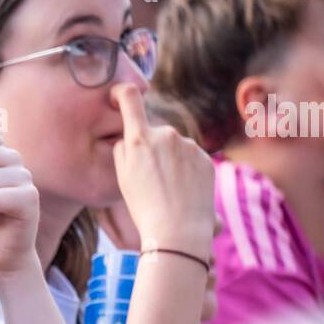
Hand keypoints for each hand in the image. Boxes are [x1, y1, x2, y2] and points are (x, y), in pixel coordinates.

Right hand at [111, 84, 214, 259]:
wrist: (178, 232)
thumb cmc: (143, 208)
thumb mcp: (121, 178)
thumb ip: (122, 149)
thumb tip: (128, 137)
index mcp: (140, 139)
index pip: (129, 98)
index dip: (121, 91)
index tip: (117, 95)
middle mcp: (165, 135)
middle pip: (154, 132)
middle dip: (150, 148)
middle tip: (149, 179)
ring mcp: (189, 146)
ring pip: (174, 147)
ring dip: (170, 160)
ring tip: (168, 190)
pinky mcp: (206, 158)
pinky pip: (191, 158)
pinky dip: (186, 170)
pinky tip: (183, 190)